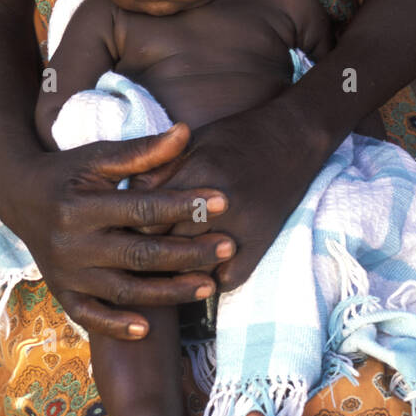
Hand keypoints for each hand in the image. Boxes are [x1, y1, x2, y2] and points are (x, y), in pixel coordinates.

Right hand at [0, 124, 233, 338]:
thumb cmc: (69, 172)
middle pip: (139, 255)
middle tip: (228, 247)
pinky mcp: (62, 292)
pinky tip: (148, 329)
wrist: (20, 196)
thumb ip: (142, 151)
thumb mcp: (99, 157)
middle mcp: (72, 243)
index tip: (222, 201)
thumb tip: (185, 132)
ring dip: (167, 293)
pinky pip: (89, 315)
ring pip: (123, 290)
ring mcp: (67, 272)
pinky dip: (115, 326)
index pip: (141, 208)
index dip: (182, 205)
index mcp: (81, 206)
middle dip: (187, 253)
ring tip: (209, 286)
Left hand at [129, 102, 325, 291]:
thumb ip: (161, 169)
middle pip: (169, 244)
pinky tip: (200, 274)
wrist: (294, 137)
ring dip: (178, 272)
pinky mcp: (263, 241)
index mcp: (198, 173)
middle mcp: (220, 202)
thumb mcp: (195, 143)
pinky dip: (212, 280)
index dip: (131, 226)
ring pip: (196, 266)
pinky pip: (229, 278)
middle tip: (130, 260)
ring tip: (160, 273)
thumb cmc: (237, 136)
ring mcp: (244, 225)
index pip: (149, 216)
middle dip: (148, 254)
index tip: (120, 232)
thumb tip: (127, 196)